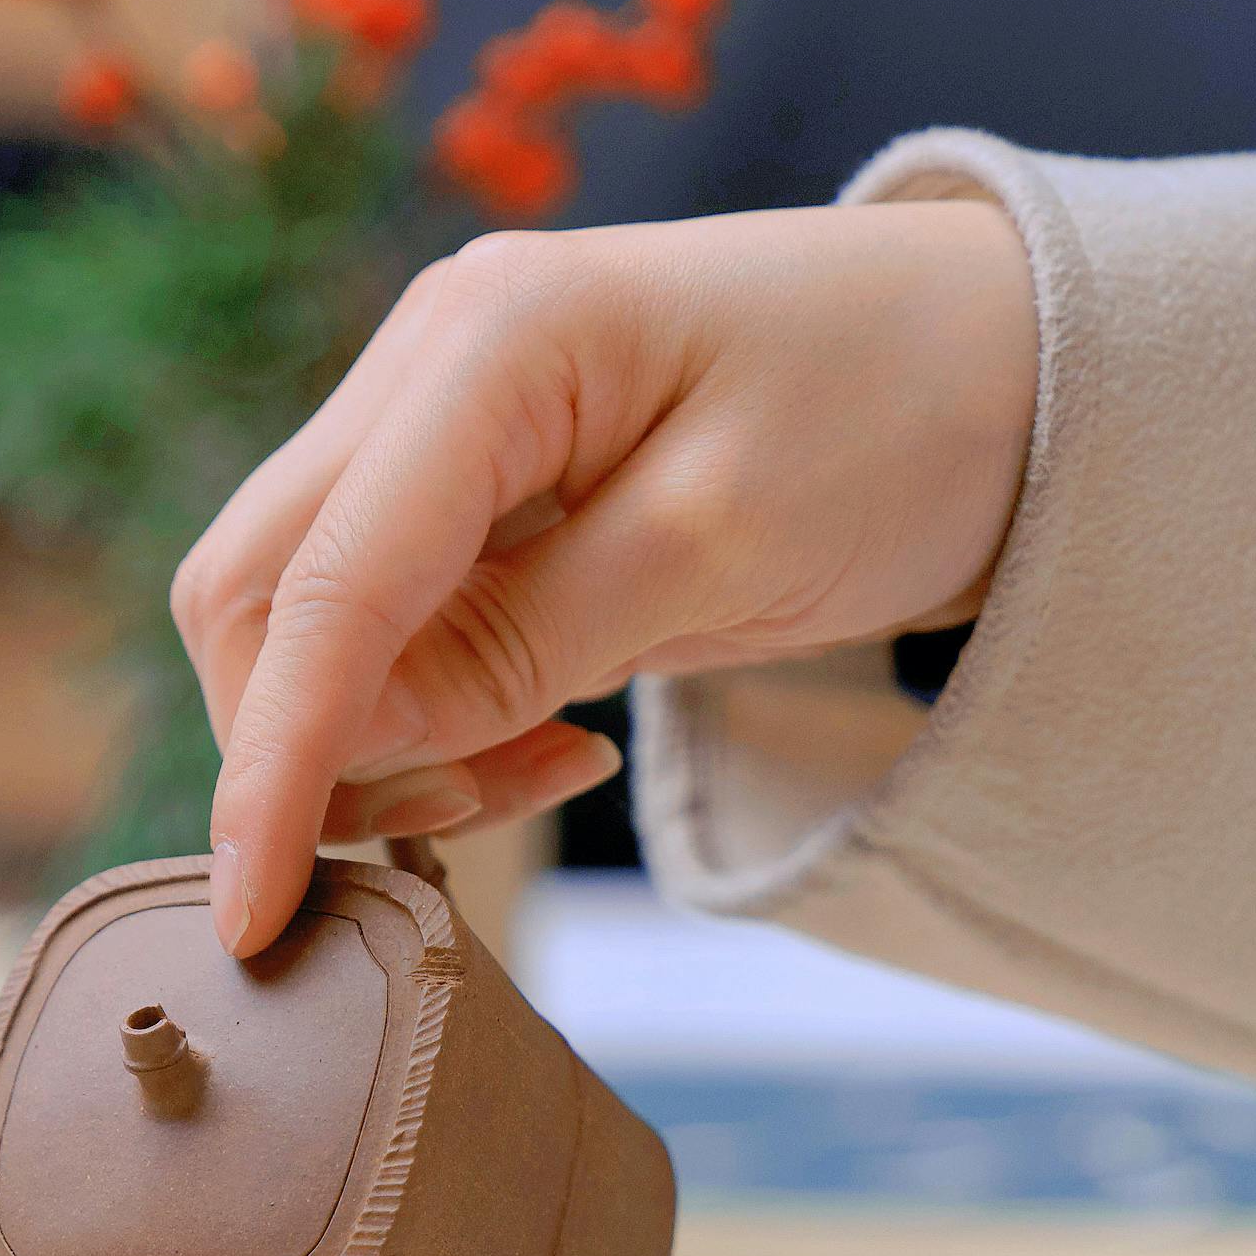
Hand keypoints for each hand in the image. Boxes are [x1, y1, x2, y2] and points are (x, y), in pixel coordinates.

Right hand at [170, 195, 1037, 953]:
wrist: (1005, 351)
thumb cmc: (898, 417)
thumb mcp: (727, 553)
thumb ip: (522, 647)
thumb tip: (353, 747)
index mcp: (490, 338)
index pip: (321, 584)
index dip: (272, 763)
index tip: (249, 917)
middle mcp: (430, 354)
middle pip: (256, 587)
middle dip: (306, 744)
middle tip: (456, 827)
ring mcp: (441, 408)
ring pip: (305, 611)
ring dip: (373, 734)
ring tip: (536, 771)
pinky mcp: (472, 475)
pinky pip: (384, 613)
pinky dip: (428, 705)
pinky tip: (545, 734)